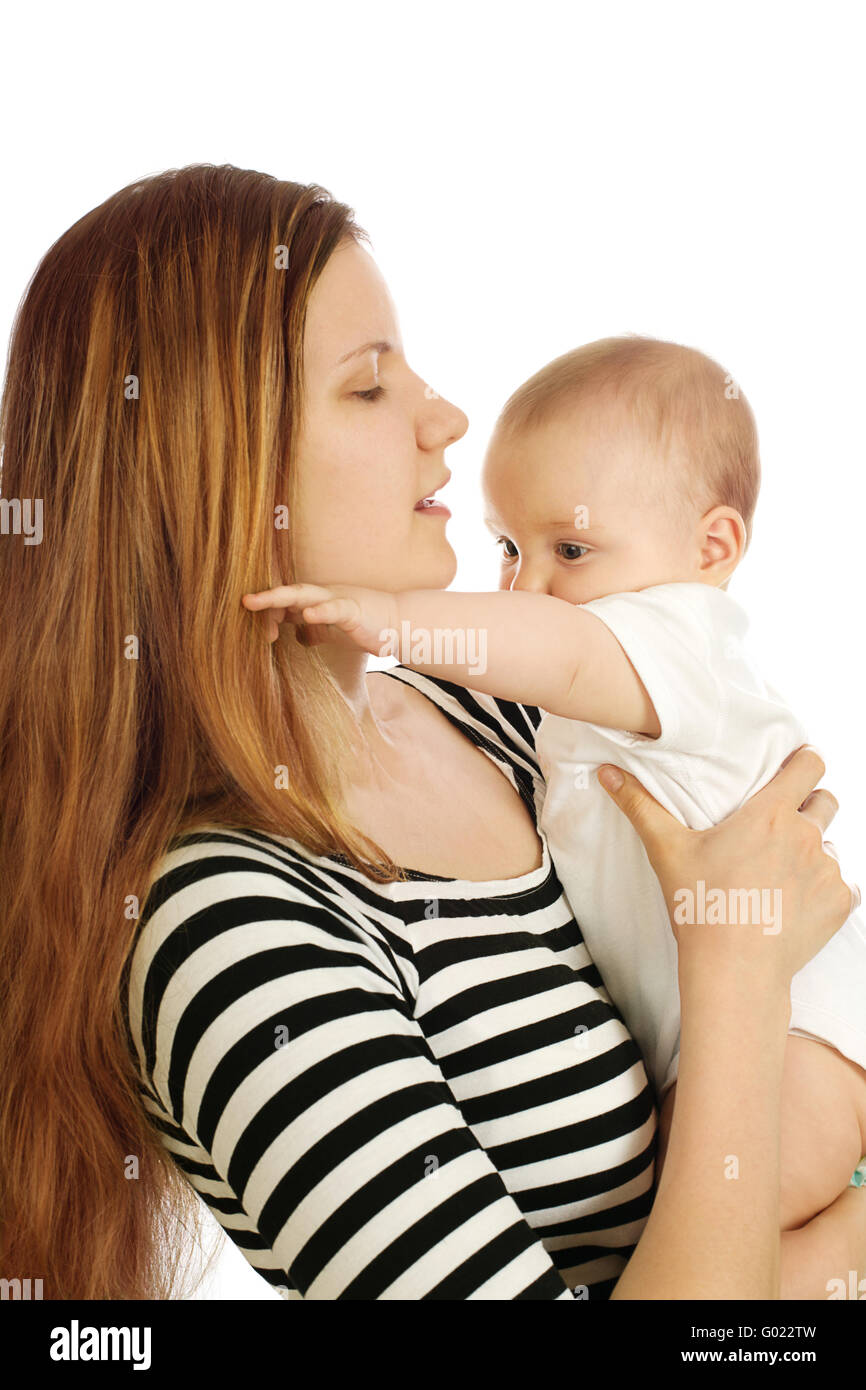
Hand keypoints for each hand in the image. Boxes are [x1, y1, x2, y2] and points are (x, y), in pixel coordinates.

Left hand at [242, 582, 399, 653]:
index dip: (268, 614)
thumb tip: (297, 637)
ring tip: (260, 601)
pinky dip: (321, 611)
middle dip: (265, 597)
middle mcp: (323, 596)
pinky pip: (336, 608)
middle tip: (243, 602)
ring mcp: (338, 600)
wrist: (398, 623)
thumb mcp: (332, 630)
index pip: (284, 603)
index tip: (253, 632)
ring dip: (281, 597)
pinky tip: (307, 615)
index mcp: (315, 602)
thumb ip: (313, 630)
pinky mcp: (355, 611)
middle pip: (288, 593)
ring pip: (305, 594)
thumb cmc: (364, 625)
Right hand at [596, 747, 859, 987]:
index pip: (810, 764)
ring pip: (831, 846)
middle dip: (810, 806)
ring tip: (780, 873)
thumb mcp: (667, 851)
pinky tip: (794, 904)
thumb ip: (640, 805)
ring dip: (813, 852)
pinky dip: (824, 890)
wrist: (735, 969)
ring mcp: (828, 870)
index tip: (794, 768)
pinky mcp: (840, 904)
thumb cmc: (701, 906)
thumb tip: (607, 772)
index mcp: (770, 814)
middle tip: (779, 828)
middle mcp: (807, 836)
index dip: (805, 761)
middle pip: (827, 801)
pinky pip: (842, 885)